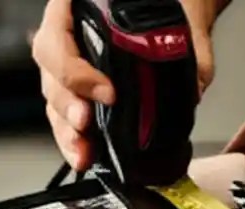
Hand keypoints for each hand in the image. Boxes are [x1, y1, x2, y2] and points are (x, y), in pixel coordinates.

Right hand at [33, 0, 220, 171]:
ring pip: (54, 97)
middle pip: (50, 70)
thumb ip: (189, 47)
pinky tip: (85, 157)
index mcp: (79, 3)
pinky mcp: (79, 92)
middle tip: (86, 123)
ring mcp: (69, 62)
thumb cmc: (169, 4)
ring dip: (67, 130)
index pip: (59, 34)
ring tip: (84, 153)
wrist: (177, 8)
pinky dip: (74, 140)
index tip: (108, 92)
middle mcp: (68, 31)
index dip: (76, 68)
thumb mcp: (180, 13)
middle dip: (68, 104)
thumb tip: (194, 87)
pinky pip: (65, 116)